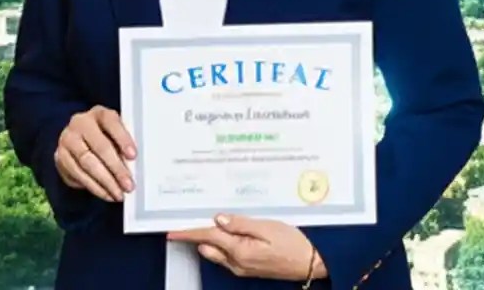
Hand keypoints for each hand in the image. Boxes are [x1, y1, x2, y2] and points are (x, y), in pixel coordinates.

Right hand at [53, 105, 135, 201]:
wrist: (78, 138)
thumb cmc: (106, 136)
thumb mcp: (115, 133)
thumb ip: (124, 143)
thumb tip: (135, 165)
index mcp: (99, 113)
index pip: (111, 122)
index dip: (123, 139)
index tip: (133, 156)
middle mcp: (79, 123)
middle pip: (99, 147)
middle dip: (115, 169)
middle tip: (128, 185)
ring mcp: (67, 140)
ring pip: (86, 164)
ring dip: (105, 182)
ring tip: (119, 194)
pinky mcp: (59, 157)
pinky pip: (77, 175)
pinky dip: (94, 187)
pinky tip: (106, 194)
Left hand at [167, 214, 326, 281]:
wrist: (311, 263)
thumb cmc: (293, 244)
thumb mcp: (268, 228)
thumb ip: (241, 224)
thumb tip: (218, 219)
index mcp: (239, 251)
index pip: (208, 238)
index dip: (189, 232)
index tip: (172, 231)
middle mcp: (236, 263)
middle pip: (208, 246)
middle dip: (198, 233)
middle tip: (193, 216)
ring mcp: (242, 267)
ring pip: (216, 251)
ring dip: (211, 238)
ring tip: (213, 220)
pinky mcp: (248, 268)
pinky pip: (227, 255)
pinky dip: (223, 243)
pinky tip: (230, 231)